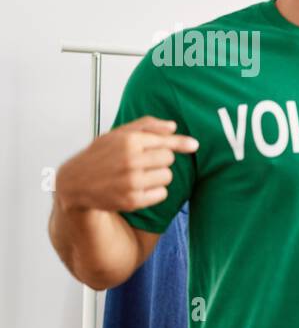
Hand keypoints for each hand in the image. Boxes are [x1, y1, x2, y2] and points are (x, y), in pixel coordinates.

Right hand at [55, 116, 198, 212]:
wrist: (74, 183)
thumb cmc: (98, 156)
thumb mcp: (116, 134)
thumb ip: (146, 126)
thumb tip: (173, 127)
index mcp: (128, 141)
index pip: (165, 142)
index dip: (181, 143)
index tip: (194, 145)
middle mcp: (130, 161)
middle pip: (169, 159)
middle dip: (161, 160)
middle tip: (144, 162)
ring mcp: (131, 182)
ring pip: (167, 176)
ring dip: (159, 176)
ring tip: (140, 174)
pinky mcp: (132, 201)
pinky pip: (162, 194)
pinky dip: (155, 191)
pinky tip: (139, 187)